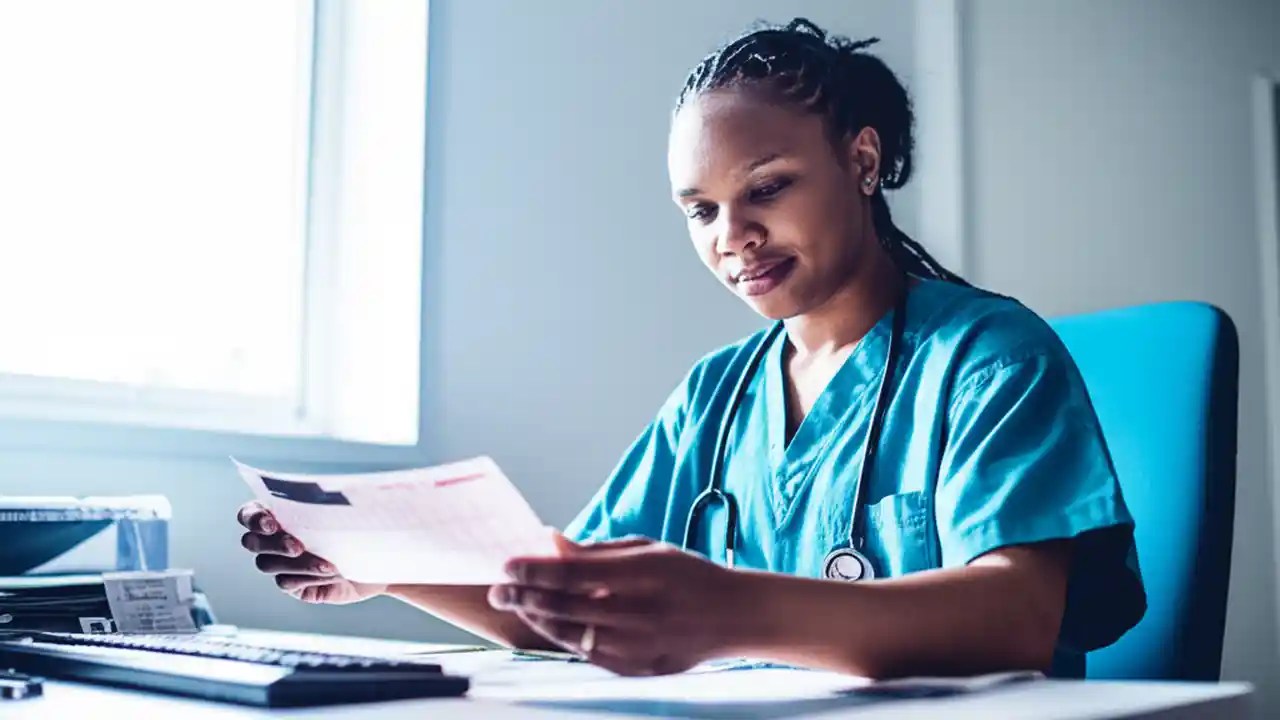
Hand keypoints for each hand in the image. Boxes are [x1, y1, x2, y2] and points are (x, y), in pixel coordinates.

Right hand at [236, 501, 385, 604]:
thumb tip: (325, 490)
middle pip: (252, 542)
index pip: (249, 515)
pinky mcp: (295, 585)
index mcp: (279, 513)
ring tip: (327, 564)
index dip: (253, 519)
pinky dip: (308, 577)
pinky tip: (331, 573)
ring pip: (268, 564)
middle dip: (274, 543)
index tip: (271, 522)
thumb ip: (325, 499)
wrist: (380, 556)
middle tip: (298, 546)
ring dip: (297, 563)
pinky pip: (287, 582)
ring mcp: (282, 564)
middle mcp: (274, 539)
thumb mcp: (345, 508)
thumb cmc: (359, 525)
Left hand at [488, 535, 741, 675]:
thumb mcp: (646, 549)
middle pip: (565, 607)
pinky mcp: (639, 669)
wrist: (733, 616)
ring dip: (538, 620)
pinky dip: (564, 639)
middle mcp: (639, 612)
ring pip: (571, 635)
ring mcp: (639, 646)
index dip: (533, 571)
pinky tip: (550, 625)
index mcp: (642, 573)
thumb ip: (596, 550)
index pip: (572, 573)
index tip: (507, 565)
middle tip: (499, 590)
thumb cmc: (686, 574)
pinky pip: (588, 655)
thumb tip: (550, 541)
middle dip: (524, 597)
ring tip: (519, 606)